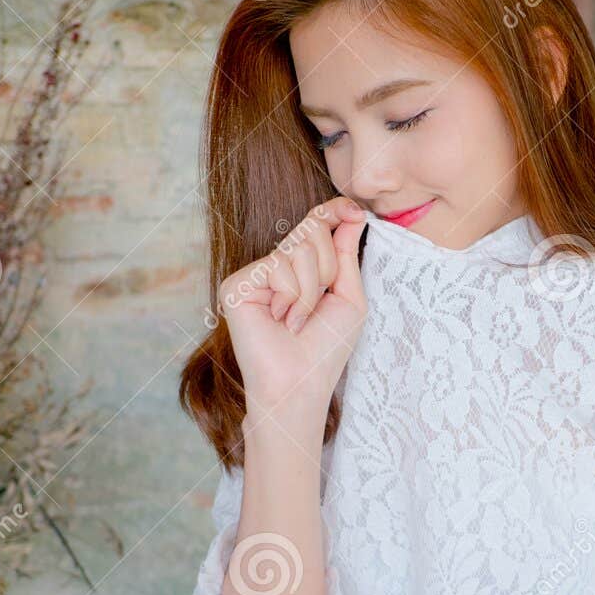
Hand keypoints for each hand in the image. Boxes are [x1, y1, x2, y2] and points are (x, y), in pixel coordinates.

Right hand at [218, 196, 367, 411]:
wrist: (300, 383)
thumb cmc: (325, 349)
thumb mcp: (348, 298)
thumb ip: (347, 255)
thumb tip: (352, 215)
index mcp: (301, 270)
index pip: (315, 226)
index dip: (334, 211)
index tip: (356, 211)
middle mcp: (276, 268)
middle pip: (311, 229)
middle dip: (328, 265)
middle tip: (321, 301)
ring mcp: (254, 275)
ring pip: (298, 248)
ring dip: (311, 289)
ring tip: (298, 319)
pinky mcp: (238, 284)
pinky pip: (278, 266)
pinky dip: (292, 296)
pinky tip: (281, 320)